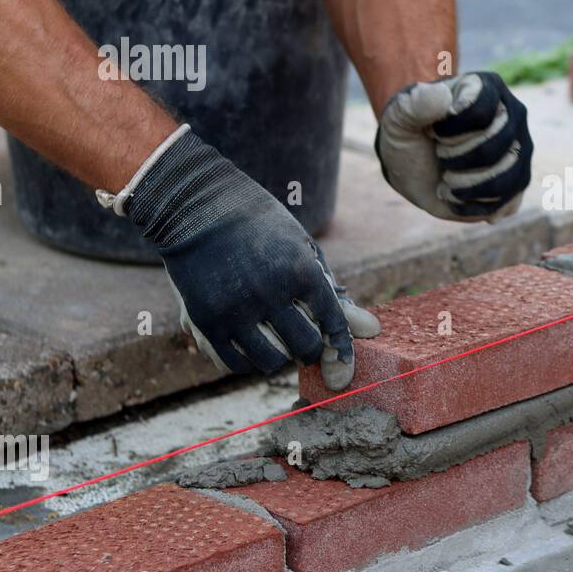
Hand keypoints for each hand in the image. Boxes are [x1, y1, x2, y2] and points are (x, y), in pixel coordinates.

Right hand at [127, 131, 379, 389]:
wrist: (198, 208)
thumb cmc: (262, 227)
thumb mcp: (304, 250)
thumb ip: (334, 293)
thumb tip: (374, 331)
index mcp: (300, 271)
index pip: (334, 324)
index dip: (342, 347)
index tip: (342, 360)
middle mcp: (269, 293)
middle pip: (305, 348)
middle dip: (311, 352)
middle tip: (306, 346)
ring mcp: (235, 309)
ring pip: (271, 362)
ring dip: (281, 360)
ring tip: (278, 345)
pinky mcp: (205, 322)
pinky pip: (236, 363)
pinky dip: (249, 362)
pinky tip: (253, 346)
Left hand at [376, 72, 532, 221]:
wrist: (414, 164)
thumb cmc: (409, 134)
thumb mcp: (398, 118)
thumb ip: (413, 105)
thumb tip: (442, 98)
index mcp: (489, 88)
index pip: (480, 115)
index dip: (450, 132)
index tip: (432, 131)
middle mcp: (514, 116)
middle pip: (491, 151)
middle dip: (453, 161)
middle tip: (440, 154)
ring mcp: (520, 149)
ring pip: (502, 181)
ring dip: (463, 187)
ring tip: (447, 178)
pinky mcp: (519, 181)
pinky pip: (505, 203)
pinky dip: (471, 205)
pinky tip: (456, 195)